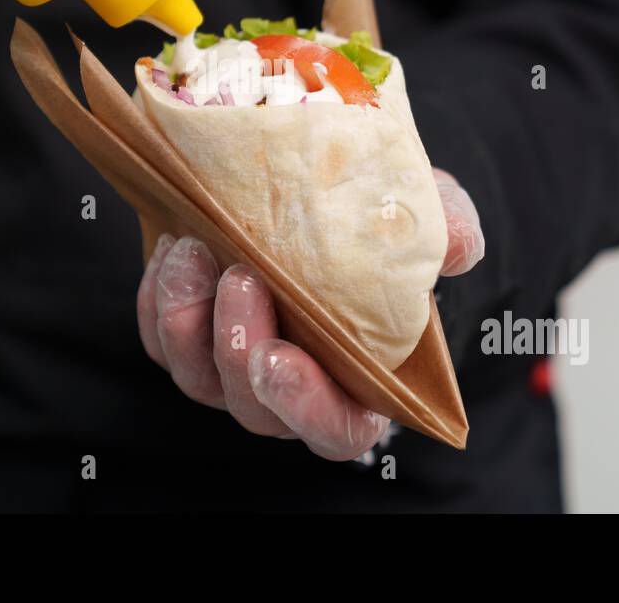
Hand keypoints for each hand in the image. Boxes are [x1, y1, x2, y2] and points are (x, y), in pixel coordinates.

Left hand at [136, 167, 483, 460]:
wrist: (308, 188)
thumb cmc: (373, 218)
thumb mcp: (422, 213)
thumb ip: (447, 229)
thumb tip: (458, 246)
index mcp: (357, 380)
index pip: (335, 429)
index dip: (307, 407)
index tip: (283, 359)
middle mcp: (289, 387)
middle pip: (255, 407)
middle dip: (241, 346)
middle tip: (243, 276)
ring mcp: (233, 367)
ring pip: (198, 377)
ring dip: (189, 318)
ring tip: (197, 250)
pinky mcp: (189, 335)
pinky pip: (160, 338)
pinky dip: (160, 297)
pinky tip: (175, 246)